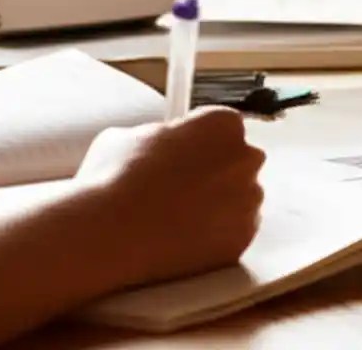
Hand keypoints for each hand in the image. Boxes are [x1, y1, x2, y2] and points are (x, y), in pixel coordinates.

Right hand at [75, 107, 265, 286]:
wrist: (112, 235)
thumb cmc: (115, 179)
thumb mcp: (125, 136)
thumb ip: (156, 135)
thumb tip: (155, 143)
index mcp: (222, 123)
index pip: (221, 127)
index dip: (198, 142)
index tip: (182, 154)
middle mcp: (246, 158)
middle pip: (237, 162)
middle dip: (214, 172)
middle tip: (178, 189)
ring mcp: (250, 200)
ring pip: (239, 200)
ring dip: (217, 206)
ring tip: (174, 218)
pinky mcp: (244, 238)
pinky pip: (234, 233)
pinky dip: (215, 236)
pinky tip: (182, 238)